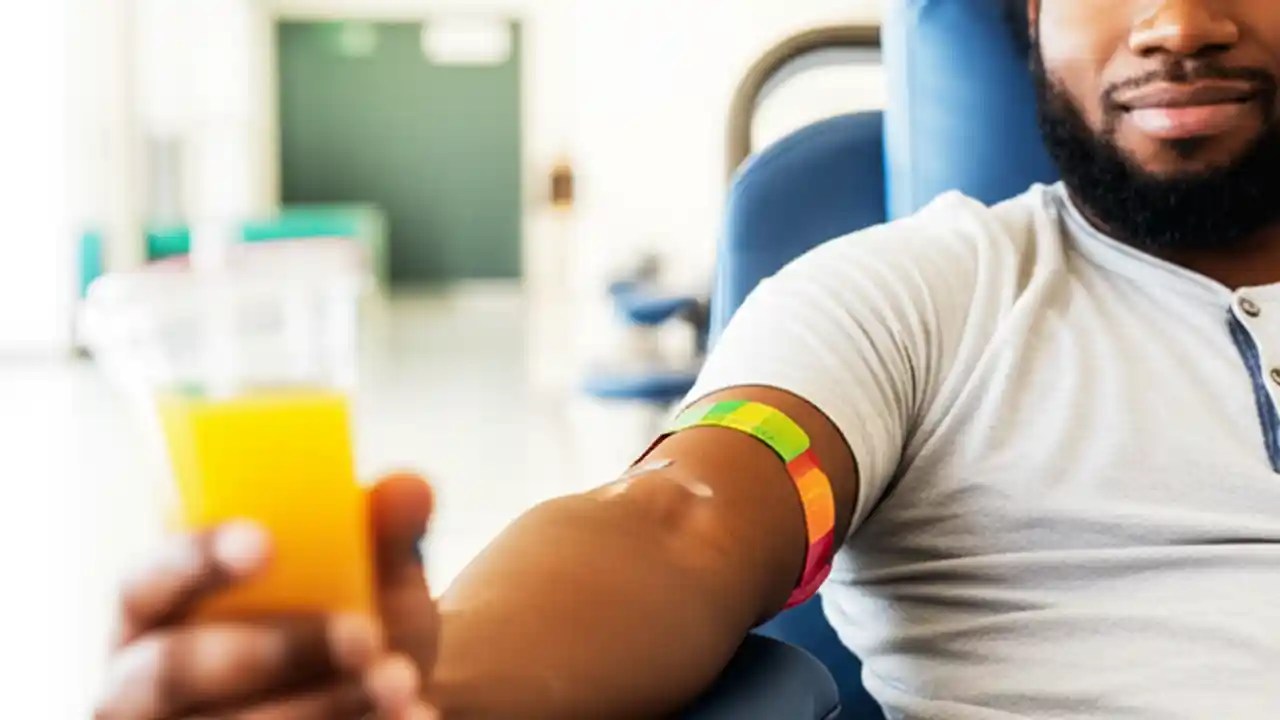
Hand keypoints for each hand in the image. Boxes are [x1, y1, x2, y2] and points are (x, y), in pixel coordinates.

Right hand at [95, 474, 440, 719]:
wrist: (369, 703)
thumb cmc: (345, 625)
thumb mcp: (367, 578)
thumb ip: (380, 533)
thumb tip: (411, 489)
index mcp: (160, 608)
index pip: (147, 580)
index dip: (197, 559)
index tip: (265, 543)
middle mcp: (142, 684)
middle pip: (176, 670)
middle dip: (276, 650)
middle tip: (365, 636)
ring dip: (324, 706)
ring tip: (403, 680)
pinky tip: (411, 715)